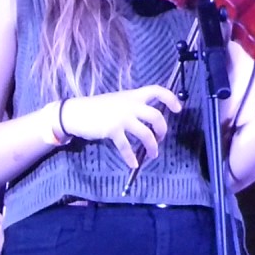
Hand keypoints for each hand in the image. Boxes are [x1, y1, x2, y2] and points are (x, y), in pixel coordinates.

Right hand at [60, 86, 182, 168]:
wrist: (76, 112)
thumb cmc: (98, 107)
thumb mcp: (118, 100)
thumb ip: (133, 106)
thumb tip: (150, 119)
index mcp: (133, 95)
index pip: (156, 90)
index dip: (170, 98)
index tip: (178, 109)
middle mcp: (130, 105)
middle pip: (156, 116)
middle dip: (163, 129)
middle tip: (161, 138)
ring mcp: (121, 117)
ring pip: (145, 133)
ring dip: (152, 146)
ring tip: (153, 154)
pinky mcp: (112, 130)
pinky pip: (126, 146)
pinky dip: (131, 157)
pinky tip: (134, 164)